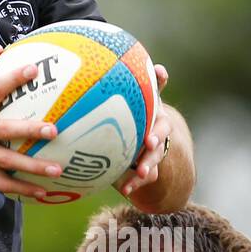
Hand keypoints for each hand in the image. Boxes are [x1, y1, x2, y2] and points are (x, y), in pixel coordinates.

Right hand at [0, 44, 63, 197]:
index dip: (13, 78)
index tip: (34, 70)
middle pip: (5, 131)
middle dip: (30, 131)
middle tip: (54, 131)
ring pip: (7, 162)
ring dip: (33, 167)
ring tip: (57, 169)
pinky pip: (2, 183)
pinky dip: (22, 189)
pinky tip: (43, 192)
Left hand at [117, 64, 170, 198]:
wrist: (144, 149)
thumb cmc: (126, 122)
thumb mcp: (119, 108)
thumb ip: (108, 90)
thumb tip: (88, 62)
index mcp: (150, 109)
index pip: (156, 89)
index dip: (160, 80)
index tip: (160, 72)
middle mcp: (156, 128)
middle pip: (162, 130)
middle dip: (157, 135)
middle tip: (150, 141)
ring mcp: (155, 149)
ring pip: (156, 156)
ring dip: (150, 164)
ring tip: (143, 172)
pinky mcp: (148, 168)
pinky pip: (144, 177)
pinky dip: (136, 183)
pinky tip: (126, 189)